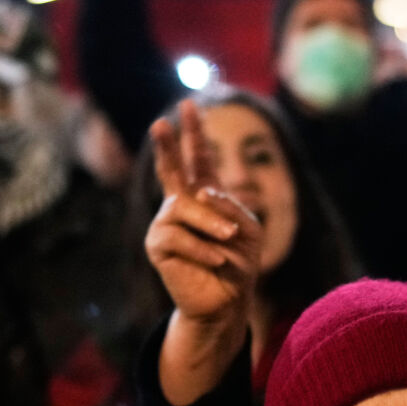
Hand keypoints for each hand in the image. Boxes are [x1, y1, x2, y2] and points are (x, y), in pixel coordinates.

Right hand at [145, 100, 261, 327]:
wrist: (227, 300)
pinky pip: (177, 236)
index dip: (194, 132)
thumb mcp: (247, 228)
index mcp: (205, 195)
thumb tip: (199, 193)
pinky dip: (202, 247)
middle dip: (168, 145)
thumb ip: (228, 206)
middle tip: (161, 122)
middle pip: (171, 168)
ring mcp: (167, 223)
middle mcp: (181, 204)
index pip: (199, 158)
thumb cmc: (239, 261)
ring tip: (228, 240)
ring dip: (210, 224)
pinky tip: (216, 259)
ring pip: (183, 208)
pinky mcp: (158, 246)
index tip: (188, 105)